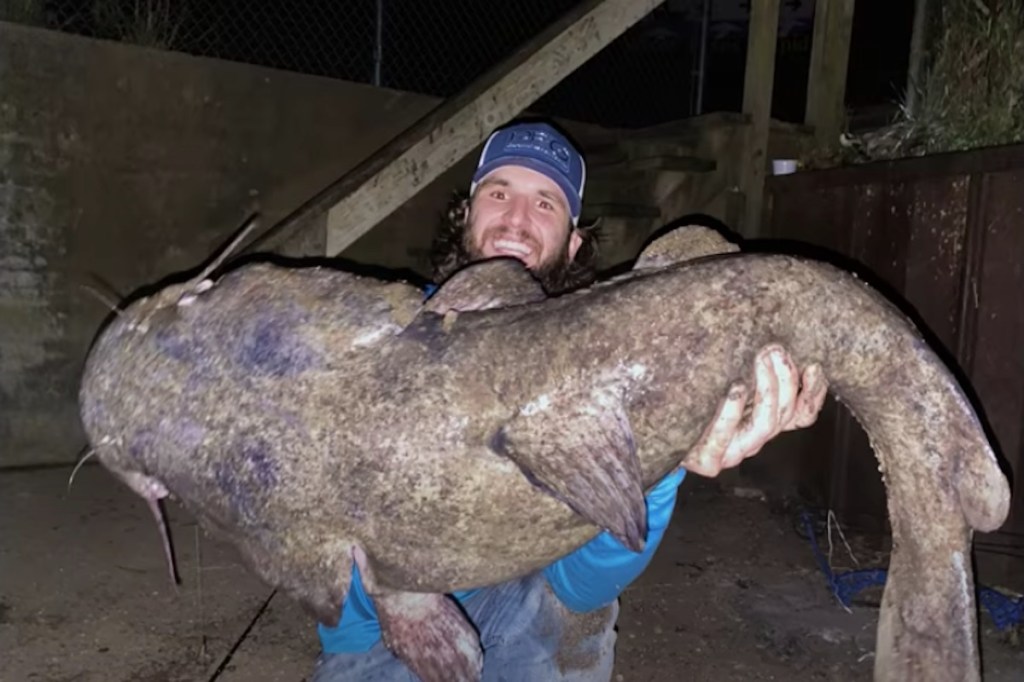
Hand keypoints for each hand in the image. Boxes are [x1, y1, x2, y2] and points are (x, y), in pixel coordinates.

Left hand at [680, 344, 826, 476]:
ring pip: (766, 426)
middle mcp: (752, 440)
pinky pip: (725, 436)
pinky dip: (732, 411)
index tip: (813, 365)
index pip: (802, 414)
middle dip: (786, 379)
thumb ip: (751, 366)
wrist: (654, 427)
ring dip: (768, 390)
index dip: (814, 392)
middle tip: (775, 350)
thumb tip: (771, 334)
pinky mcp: (708, 460)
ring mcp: (732, 453)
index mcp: (762, 422)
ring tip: (760, 360)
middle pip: (786, 415)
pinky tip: (735, 388)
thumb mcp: (726, 377)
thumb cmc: (693, 397)